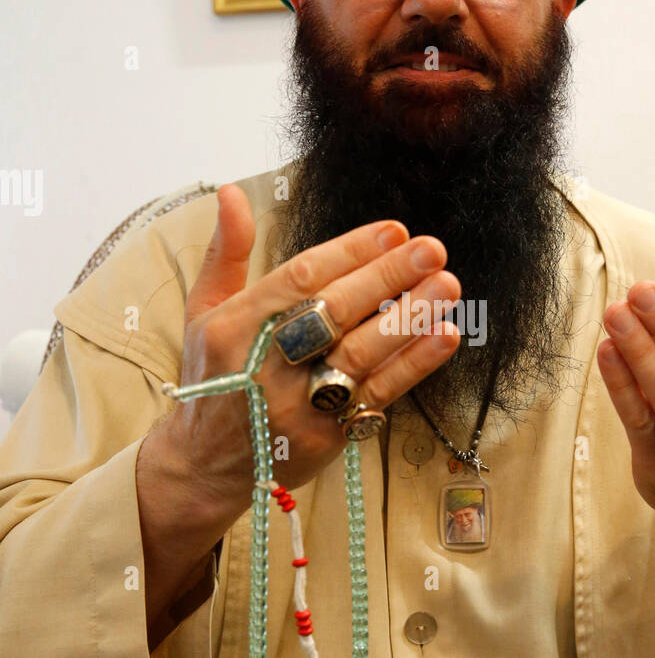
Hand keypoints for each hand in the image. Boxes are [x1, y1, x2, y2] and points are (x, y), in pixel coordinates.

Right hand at [160, 183, 461, 511]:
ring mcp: (298, 404)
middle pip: (334, 312)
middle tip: (432, 250)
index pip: (300, 277)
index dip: (350, 251)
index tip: (394, 229)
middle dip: (387, 276)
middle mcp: (265, 364)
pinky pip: (378, 394)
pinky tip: (444, 336)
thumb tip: (232, 192)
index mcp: (235, 326)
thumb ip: (226, 252)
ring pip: (362, 354)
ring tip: (448, 285)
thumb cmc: (214, 377)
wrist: (205, 466)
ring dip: (409, 318)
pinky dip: (414, 365)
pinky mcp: (328, 436)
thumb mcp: (203, 312)